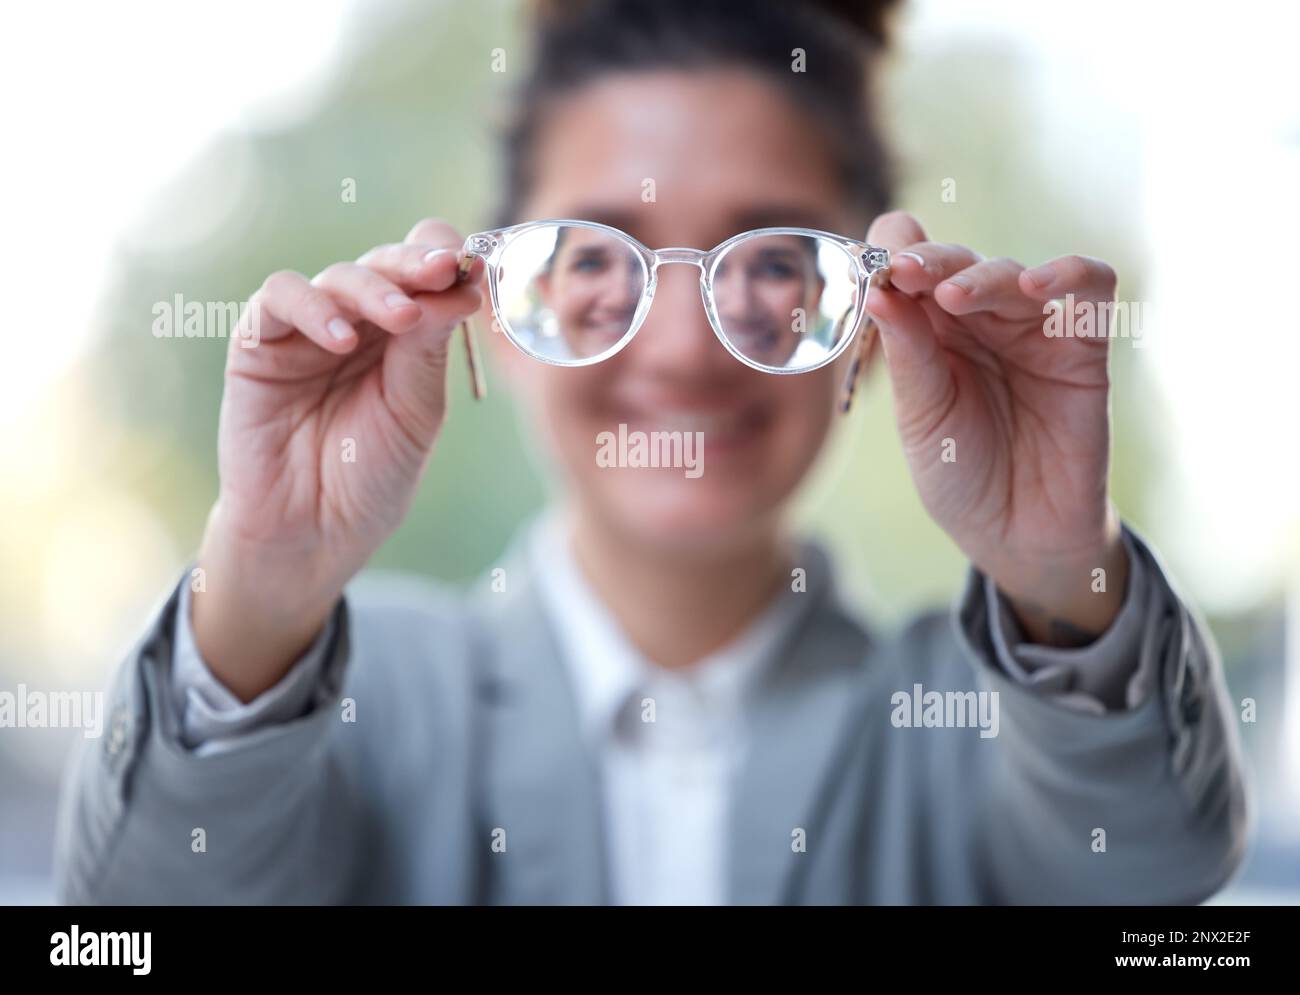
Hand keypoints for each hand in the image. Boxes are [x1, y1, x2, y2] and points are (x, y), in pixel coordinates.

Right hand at [193, 218, 484, 698]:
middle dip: (417, 264)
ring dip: (374, 288)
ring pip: (338, 276)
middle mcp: (356, 323)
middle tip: (445, 270)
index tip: (476, 267)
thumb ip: (429, 349)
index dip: (448, 261)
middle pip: (385, 264)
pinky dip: (311, 308)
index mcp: (403, 335)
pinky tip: (339, 341)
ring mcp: (307, 330)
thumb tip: (455, 287)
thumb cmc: (370, 476)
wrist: (313, 533)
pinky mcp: (258, 344)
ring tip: (402, 317)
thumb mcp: (416, 411)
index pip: (425, 276)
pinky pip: (277, 299)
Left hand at [865, 210, 1128, 646]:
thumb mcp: (921, 417)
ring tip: (952, 296)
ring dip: (979, 275)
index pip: (909, 270)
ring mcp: (1032, 328)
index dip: (889, 257)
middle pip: (957, 262)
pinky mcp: (1082, 345)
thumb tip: (878, 291)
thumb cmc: (961, 474)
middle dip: (928, 262)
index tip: (868, 269)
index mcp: (928, 331)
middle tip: (902, 273)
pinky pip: (1091, 287)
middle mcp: (979, 320)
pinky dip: (1068, 273)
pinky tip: (1034, 286)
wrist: (1017, 535)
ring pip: (1011, 271)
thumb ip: (908, 354)